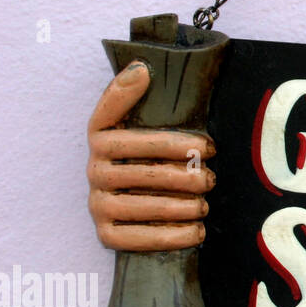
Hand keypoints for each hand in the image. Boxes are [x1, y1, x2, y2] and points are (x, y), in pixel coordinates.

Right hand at [87, 60, 216, 250]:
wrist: (133, 196)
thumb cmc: (147, 151)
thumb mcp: (142, 120)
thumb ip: (135, 96)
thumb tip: (141, 68)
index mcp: (101, 138)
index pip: (128, 136)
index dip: (169, 142)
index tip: (207, 146)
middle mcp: (94, 171)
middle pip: (142, 174)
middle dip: (184, 177)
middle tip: (211, 179)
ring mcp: (97, 204)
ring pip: (142, 206)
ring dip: (180, 207)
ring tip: (205, 204)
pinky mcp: (105, 234)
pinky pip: (136, 238)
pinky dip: (170, 236)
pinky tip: (196, 230)